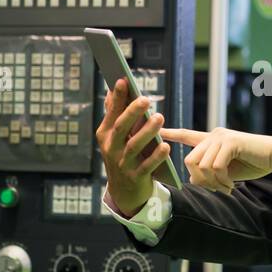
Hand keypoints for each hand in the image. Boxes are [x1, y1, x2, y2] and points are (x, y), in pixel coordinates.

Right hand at [94, 78, 170, 216]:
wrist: (124, 192)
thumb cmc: (122, 155)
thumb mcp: (115, 137)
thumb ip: (115, 114)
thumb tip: (114, 89)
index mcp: (105, 135)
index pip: (111, 113)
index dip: (117, 98)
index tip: (123, 80)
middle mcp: (111, 149)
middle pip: (121, 128)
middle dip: (132, 112)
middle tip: (145, 99)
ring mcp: (122, 164)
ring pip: (134, 146)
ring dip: (147, 131)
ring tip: (159, 117)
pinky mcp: (135, 178)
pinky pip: (147, 166)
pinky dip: (156, 156)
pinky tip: (166, 146)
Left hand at [161, 127, 271, 193]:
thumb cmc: (252, 163)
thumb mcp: (226, 171)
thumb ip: (209, 172)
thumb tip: (192, 179)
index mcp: (211, 140)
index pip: (187, 135)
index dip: (171, 134)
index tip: (158, 131)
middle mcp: (214, 135)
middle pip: (190, 161)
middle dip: (201, 181)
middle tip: (217, 189)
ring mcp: (221, 137)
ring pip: (202, 165)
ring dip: (213, 183)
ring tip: (226, 188)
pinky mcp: (230, 142)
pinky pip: (215, 166)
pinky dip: (222, 180)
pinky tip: (231, 185)